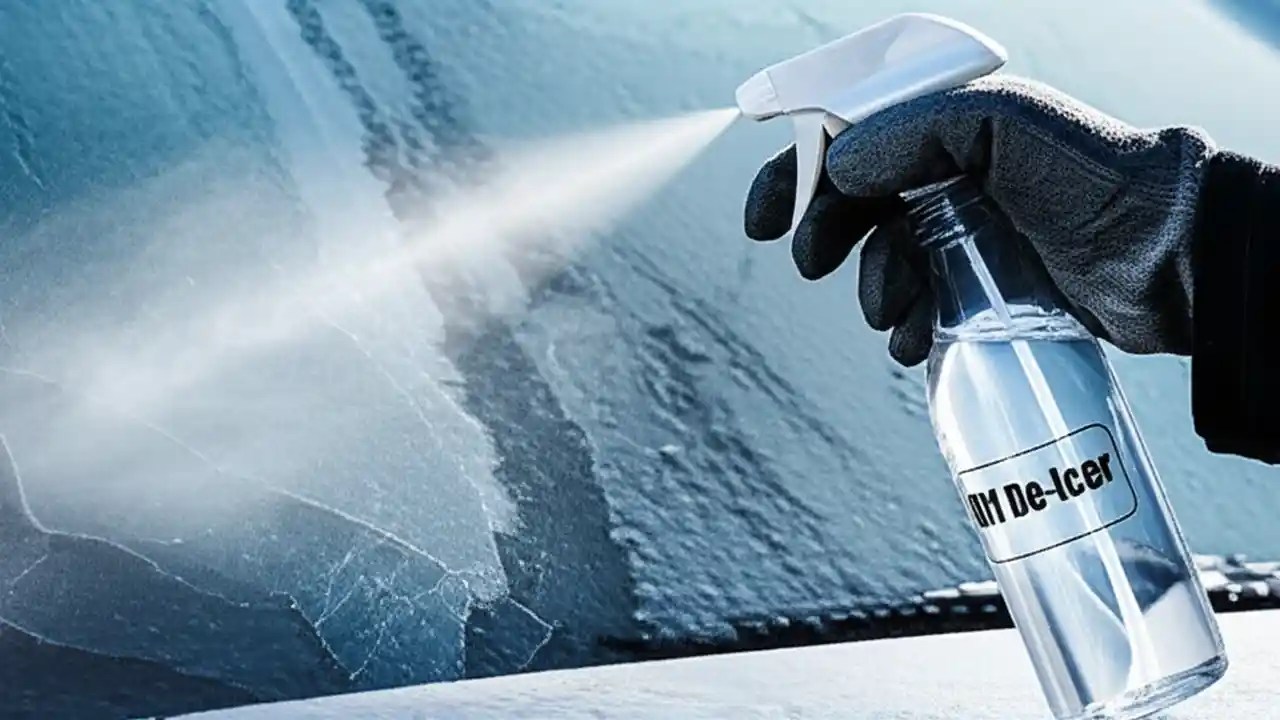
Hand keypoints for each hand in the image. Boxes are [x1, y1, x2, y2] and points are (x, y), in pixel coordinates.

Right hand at [744, 75, 1214, 365]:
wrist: (1170, 257)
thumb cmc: (1093, 178)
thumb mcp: (998, 125)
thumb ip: (908, 131)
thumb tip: (836, 169)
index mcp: (948, 129)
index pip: (848, 140)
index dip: (798, 173)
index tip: (761, 218)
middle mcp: (952, 179)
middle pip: (854, 206)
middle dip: (825, 236)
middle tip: (809, 263)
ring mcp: (968, 238)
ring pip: (883, 264)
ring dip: (871, 290)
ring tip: (891, 311)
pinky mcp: (985, 296)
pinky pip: (918, 313)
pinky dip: (905, 330)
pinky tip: (914, 343)